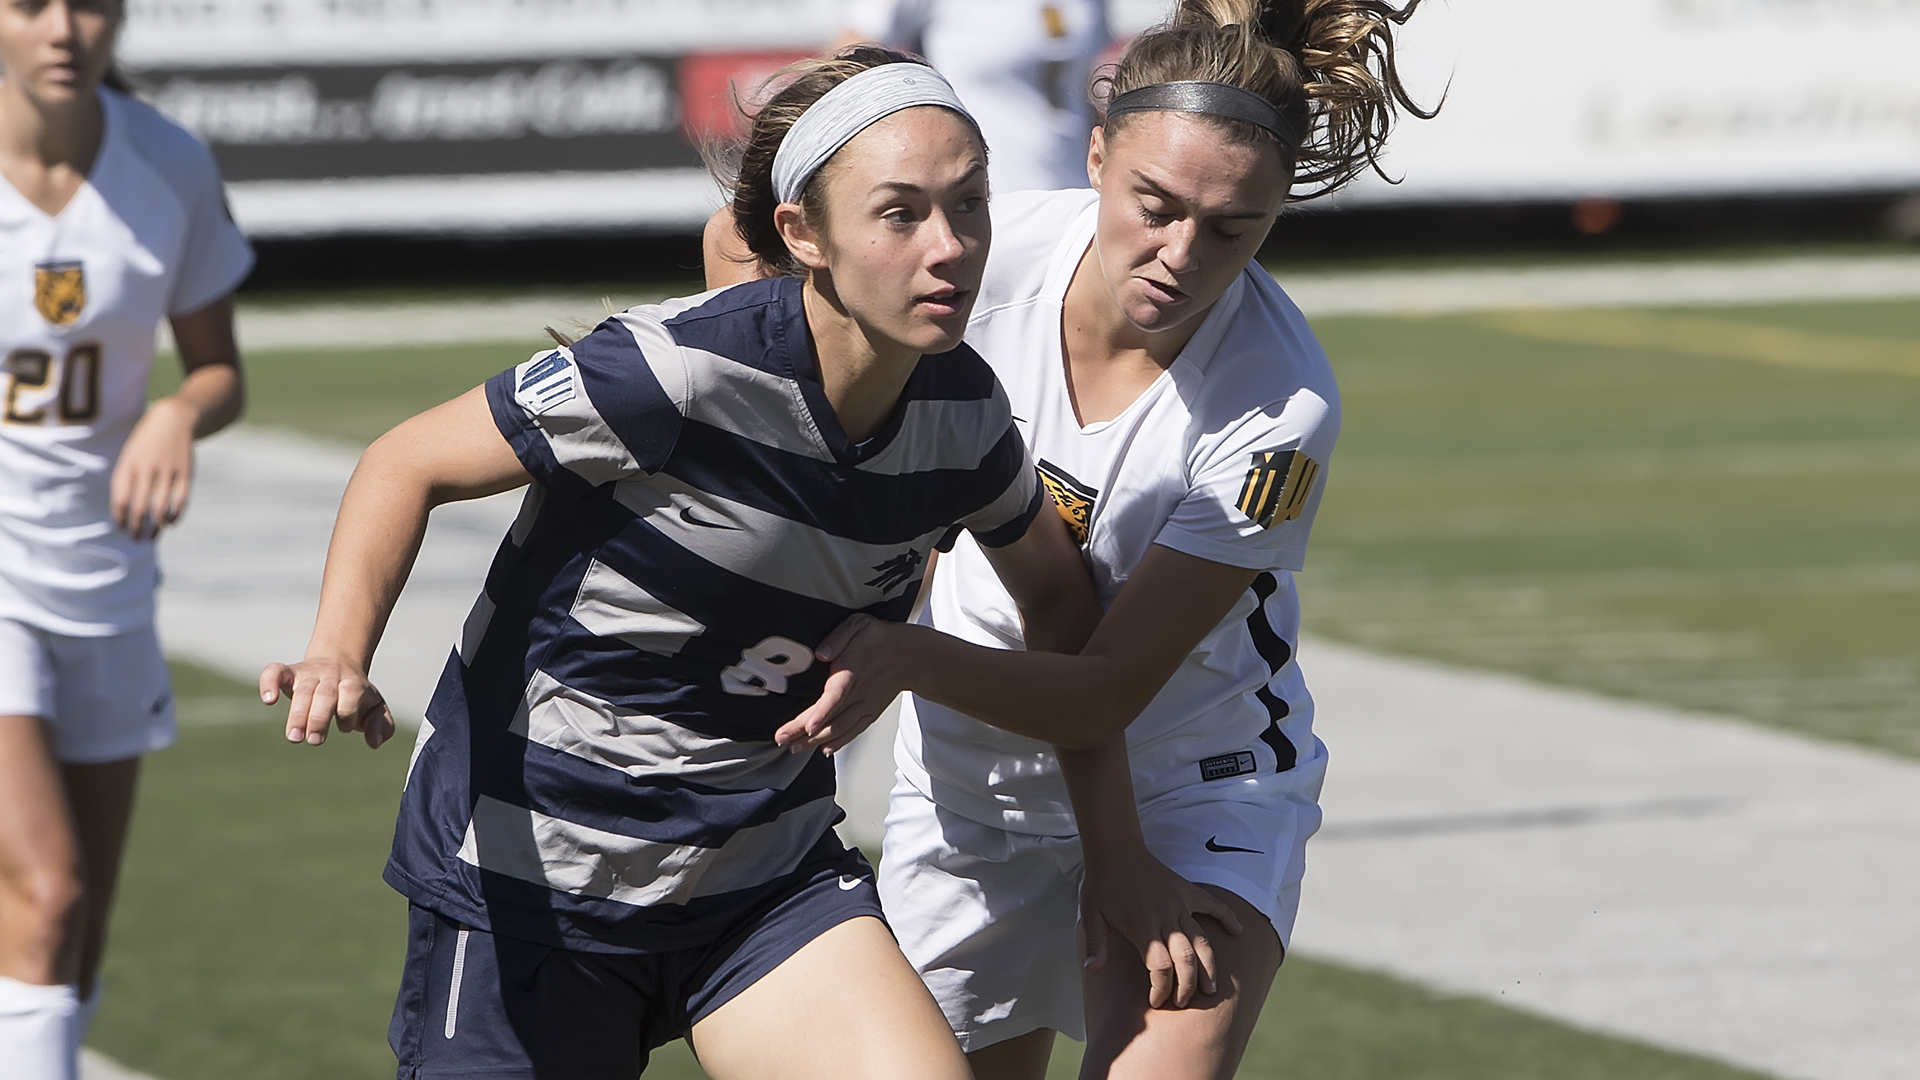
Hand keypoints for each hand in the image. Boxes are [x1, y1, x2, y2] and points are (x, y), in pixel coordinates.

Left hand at [110, 397, 197, 539]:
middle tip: (136, 540)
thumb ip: (126, 480)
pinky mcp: (185, 473)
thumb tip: (124, 512)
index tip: (120, 529)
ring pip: (160, 507)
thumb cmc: (146, 443)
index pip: (120, 499)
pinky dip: (176, 515)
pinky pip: (181, 500)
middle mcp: (147, 468)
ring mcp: (168, 471)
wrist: (173, 419)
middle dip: (137, 527)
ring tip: (153, 537)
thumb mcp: (130, 456)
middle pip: (140, 506)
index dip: (120, 517)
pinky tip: (170, 523)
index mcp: (129, 464)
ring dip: (156, 526)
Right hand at [259, 656, 396, 748]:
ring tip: (295, 737)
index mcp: (353, 683)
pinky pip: (275, 672)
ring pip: (303, 690)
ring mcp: (308, 674)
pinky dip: (268, 683)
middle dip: (320, 718)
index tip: (344, 727)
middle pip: (326, 693)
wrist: (340, 661)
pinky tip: (269, 700)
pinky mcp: (289, 673)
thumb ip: (381, 725)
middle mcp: (331, 676)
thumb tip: (375, 744)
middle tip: (314, 740)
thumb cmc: (357, 694)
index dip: (348, 713)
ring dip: (298, 714)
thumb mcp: (375, 707)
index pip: (352, 694)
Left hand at [775, 614, 916, 755]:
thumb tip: (820, 653)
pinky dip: (839, 742)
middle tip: (781, 739)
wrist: (911, 657)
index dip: (822, 712)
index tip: (808, 726)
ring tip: (794, 746)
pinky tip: (824, 749)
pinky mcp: (870, 713)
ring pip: (840, 728)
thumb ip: (838, 638)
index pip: (836, 695)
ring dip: (816, 741)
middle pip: (831, 717)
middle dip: (804, 732)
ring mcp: (865, 706)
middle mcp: (859, 693)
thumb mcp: (859, 625)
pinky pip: (854, 731)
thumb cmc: (881, 639)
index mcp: (852, 671)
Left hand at [1081, 845, 1244, 1008]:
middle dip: (1188, 986)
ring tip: (1212, 989)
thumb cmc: (1102, 884)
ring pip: (1202, 941)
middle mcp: (1165, 918)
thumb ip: (1095, 944)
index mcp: (1142, 927)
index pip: (1160, 967)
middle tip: (1185, 1002)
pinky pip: (1212, 905)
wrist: (1115, 849)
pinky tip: (1238, 931)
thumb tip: (1092, 970)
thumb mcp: (1090, 915)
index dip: (1160, 988)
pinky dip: (1227, 917)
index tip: (1156, 1000)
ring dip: (1209, 967)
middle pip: (1186, 960)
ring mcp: (1179, 904)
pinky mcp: (1186, 891)